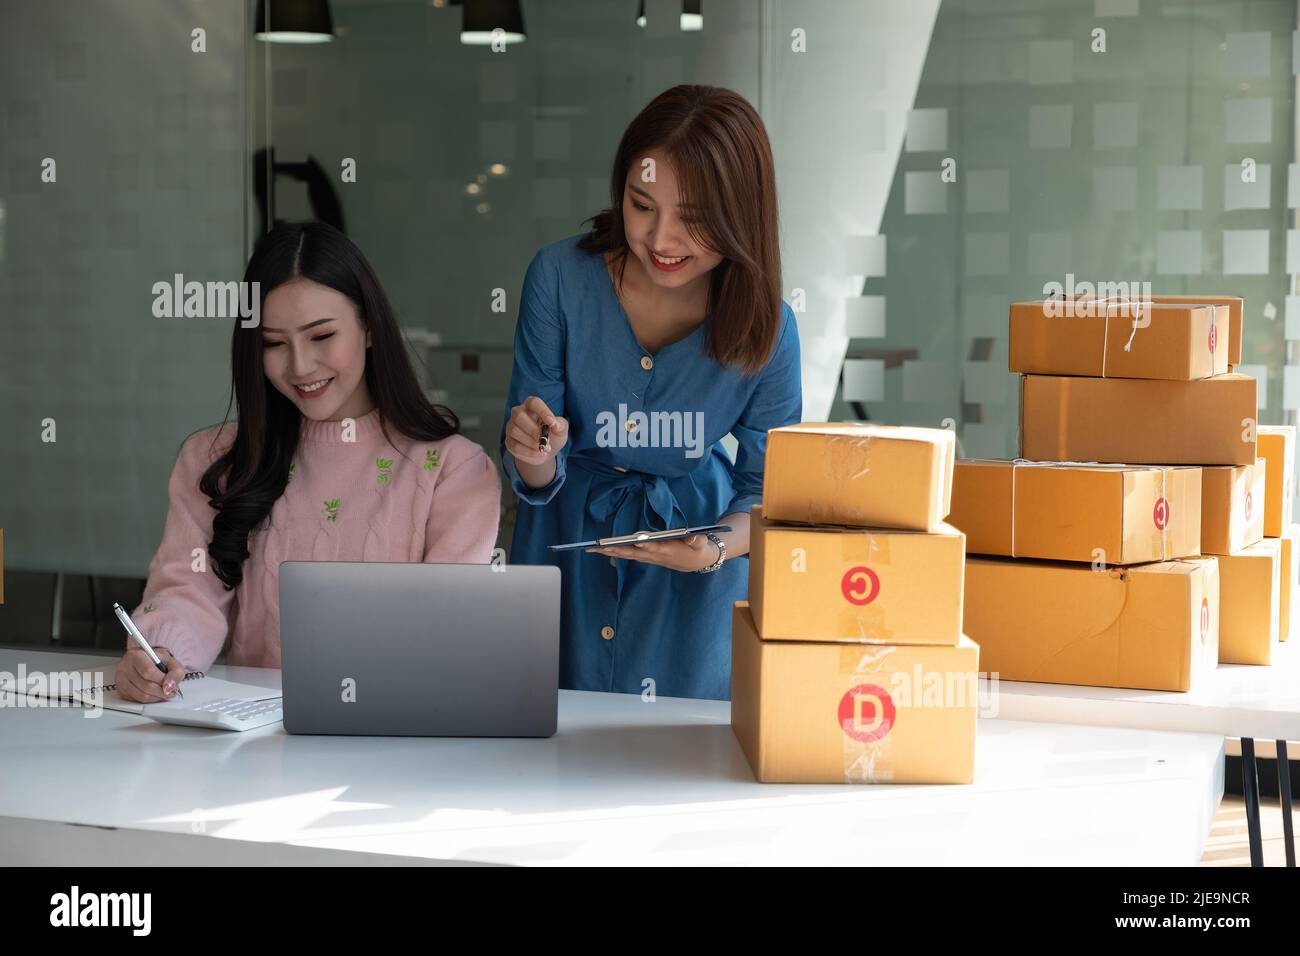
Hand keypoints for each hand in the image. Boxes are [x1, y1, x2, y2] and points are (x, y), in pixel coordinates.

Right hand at [114, 646, 186, 702]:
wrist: (146, 661)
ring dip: (156, 697)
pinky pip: (137, 700)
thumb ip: (175, 672)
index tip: (171, 684)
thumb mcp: (171, 661)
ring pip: (141, 695)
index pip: (148, 672)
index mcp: (136, 655)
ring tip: (163, 692)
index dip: (162, 681)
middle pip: (146, 686)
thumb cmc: (157, 661)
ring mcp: (120, 680)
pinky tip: (154, 694)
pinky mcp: (120, 690)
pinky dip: (149, 700)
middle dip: (161, 691)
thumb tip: (170, 686)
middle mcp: (125, 667)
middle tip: (170, 691)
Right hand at [505, 395, 568, 465]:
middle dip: (534, 430)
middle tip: (546, 440)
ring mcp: (511, 427)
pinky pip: (515, 445)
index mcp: (531, 405)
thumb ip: (560, 425)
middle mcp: (518, 413)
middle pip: (519, 415)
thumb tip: (555, 424)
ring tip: (545, 448)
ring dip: (532, 442)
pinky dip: (529, 451)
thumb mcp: (561, 429)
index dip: (542, 411)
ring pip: (515, 431)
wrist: (545, 452)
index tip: (551, 422)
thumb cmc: (553, 435)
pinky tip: (539, 453)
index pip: (533, 402)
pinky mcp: (509, 441)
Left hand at [589, 534, 719, 572]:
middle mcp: (654, 556)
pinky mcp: (646, 557)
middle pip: (633, 553)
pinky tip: (602, 549)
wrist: (695, 562)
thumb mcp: (701, 544)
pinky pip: (627, 554)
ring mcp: (649, 557)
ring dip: (610, 552)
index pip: (654, 548)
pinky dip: (614, 552)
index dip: (645, 545)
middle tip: (599, 546)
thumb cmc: (697, 549)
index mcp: (668, 550)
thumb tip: (693, 536)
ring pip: (627, 555)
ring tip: (593, 548)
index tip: (635, 542)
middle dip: (616, 550)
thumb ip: (697, 540)